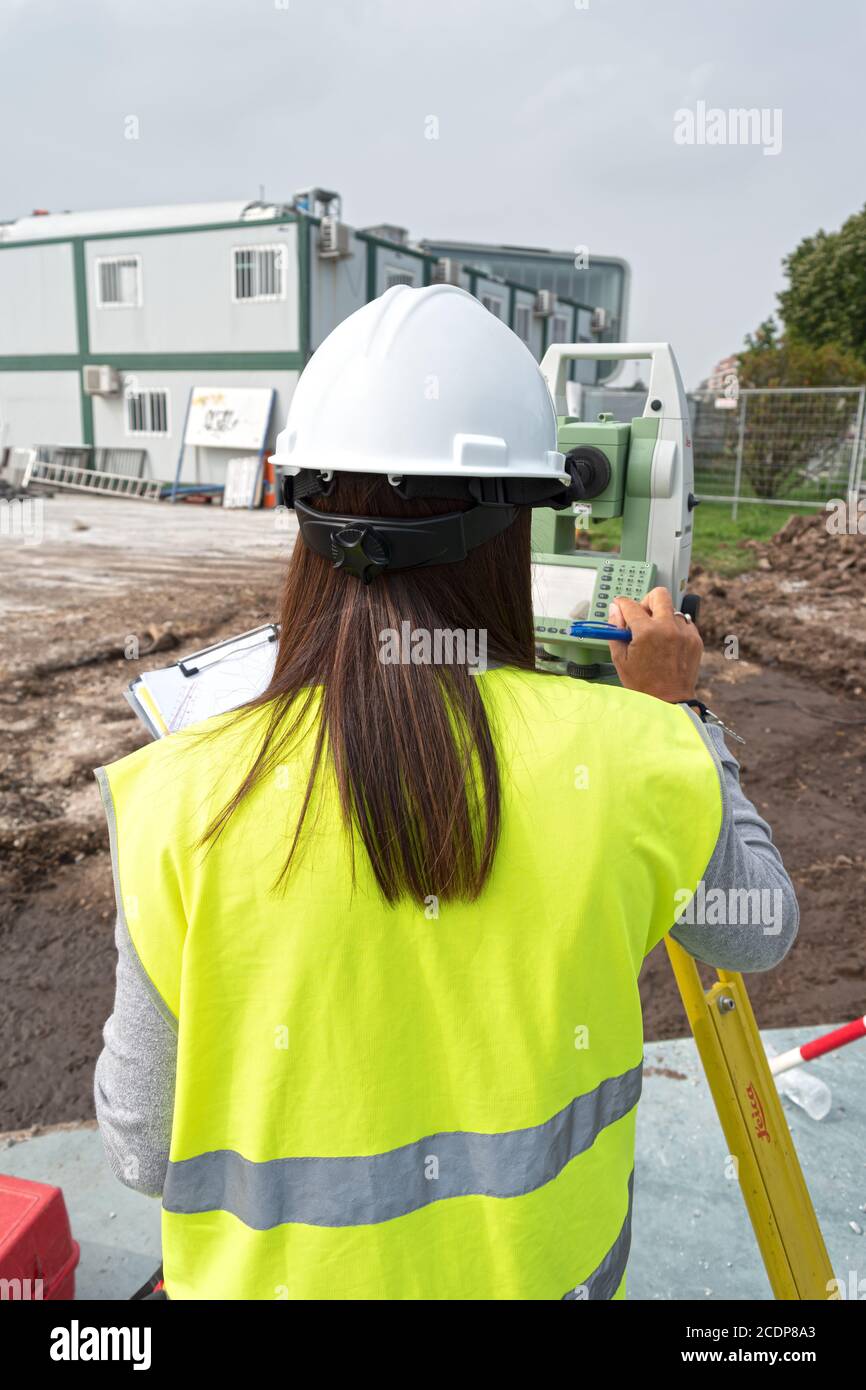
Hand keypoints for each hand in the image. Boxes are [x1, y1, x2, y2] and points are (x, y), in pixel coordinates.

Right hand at [607, 586, 702, 702]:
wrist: (670, 702)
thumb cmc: (643, 684)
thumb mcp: (620, 659)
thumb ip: (615, 631)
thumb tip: (615, 610)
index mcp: (646, 632)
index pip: (630, 605)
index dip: (621, 604)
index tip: (620, 606)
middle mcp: (668, 628)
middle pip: (658, 595)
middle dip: (647, 601)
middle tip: (642, 616)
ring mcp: (685, 633)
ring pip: (672, 609)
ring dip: (662, 617)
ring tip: (656, 636)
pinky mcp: (695, 640)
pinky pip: (684, 623)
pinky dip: (675, 628)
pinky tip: (668, 643)